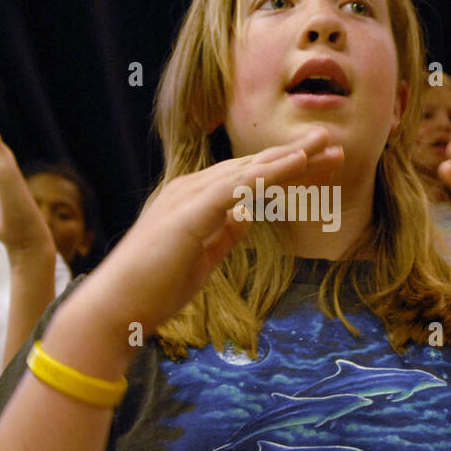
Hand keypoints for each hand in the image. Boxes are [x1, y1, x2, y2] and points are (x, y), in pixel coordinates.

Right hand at [83, 128, 342, 337]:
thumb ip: (223, 235)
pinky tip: (295, 163)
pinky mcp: (191, 213)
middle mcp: (192, 190)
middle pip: (254, 169)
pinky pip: (237, 188)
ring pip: (249, 171)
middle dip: (295, 156)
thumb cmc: (154, 289)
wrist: (117, 307)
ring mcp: (189, 197)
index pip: (249, 181)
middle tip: (333, 144)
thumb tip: (247, 217)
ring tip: (324, 144)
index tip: (322, 167)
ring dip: (289, 157)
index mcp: (195, 201)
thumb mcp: (201, 260)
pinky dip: (269, 174)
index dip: (287, 172)